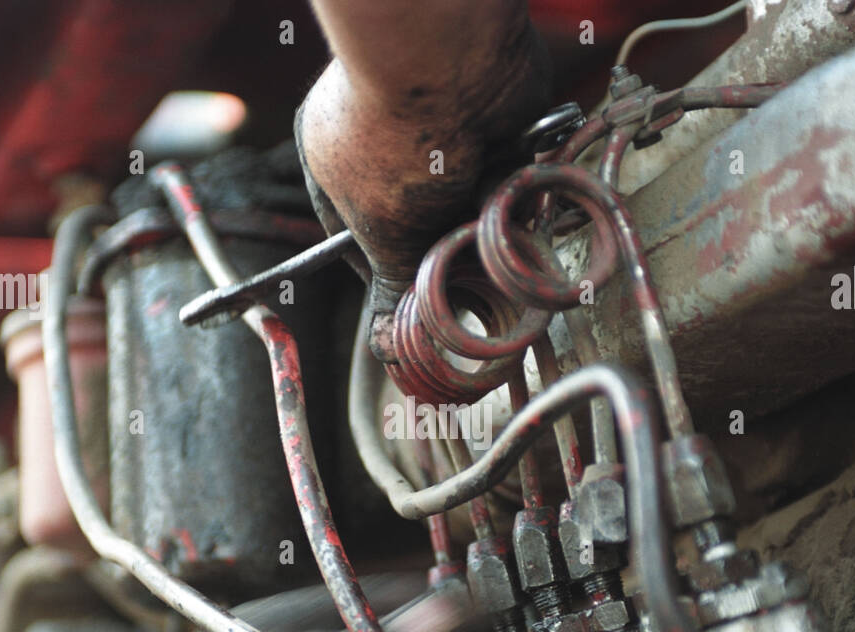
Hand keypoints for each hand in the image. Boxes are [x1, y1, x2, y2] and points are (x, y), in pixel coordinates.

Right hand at [295, 1, 549, 326]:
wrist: (455, 67)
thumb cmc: (395, 143)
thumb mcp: (383, 229)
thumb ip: (390, 281)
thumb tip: (380, 341)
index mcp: (337, 155)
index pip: (356, 233)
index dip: (385, 272)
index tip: (407, 304)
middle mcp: (390, 140)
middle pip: (421, 220)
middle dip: (443, 250)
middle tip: (461, 276)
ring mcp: (448, 127)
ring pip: (470, 202)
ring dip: (482, 226)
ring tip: (485, 235)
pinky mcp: (498, 119)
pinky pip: (511, 176)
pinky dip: (517, 196)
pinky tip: (515, 205)